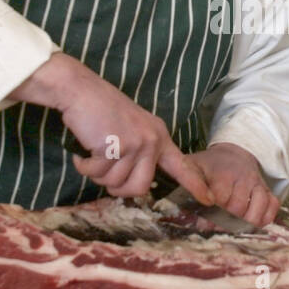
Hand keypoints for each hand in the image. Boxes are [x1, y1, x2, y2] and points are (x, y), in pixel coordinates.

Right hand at [10, 54, 213, 203]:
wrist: (80, 90)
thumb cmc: (100, 110)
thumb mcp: (131, 129)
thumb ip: (140, 153)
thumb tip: (138, 185)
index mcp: (159, 136)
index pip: (182, 165)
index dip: (194, 184)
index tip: (208, 199)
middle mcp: (151, 141)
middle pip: (139, 188)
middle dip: (117, 189)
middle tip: (103, 173)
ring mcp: (135, 144)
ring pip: (115, 183)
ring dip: (97, 175)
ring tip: (92, 154)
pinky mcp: (115, 147)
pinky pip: (97, 174)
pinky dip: (84, 167)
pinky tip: (82, 153)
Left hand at [188, 142, 279, 227]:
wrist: (231, 155)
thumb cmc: (208, 166)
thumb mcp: (191, 167)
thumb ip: (189, 182)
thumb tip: (199, 206)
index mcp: (222, 174)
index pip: (221, 199)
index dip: (211, 215)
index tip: (204, 222)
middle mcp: (242, 177)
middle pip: (238, 207)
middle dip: (227, 220)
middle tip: (218, 225)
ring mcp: (256, 182)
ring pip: (258, 206)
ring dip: (247, 221)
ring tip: (236, 227)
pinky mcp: (266, 188)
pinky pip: (272, 204)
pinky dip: (265, 216)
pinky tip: (254, 222)